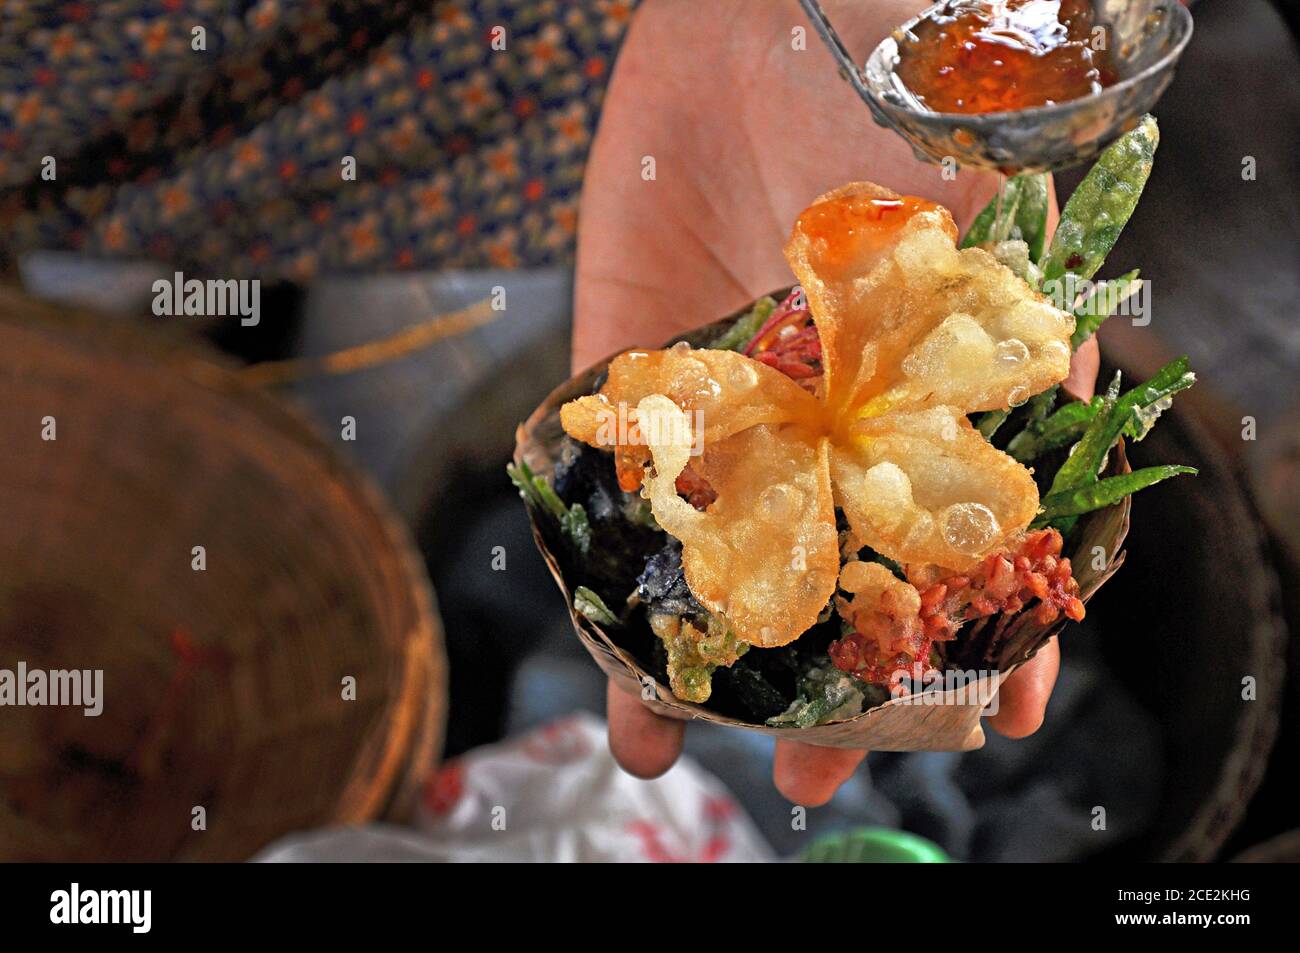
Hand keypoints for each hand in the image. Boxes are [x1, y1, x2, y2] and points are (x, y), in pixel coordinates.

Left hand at [574, 0, 1099, 804]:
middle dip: (827, 688)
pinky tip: (612, 675)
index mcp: (916, 408)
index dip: (983, 643)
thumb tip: (1060, 452)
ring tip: (689, 755)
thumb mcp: (978, 234)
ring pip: (714, 570)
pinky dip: (604, 590)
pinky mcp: (626, 388)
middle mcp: (822, 428)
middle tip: (819, 774)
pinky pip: (610, 505)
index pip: (963, 554)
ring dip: (704, 671)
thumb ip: (1014, 349)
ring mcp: (722, 414)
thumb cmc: (888, 106)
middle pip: (828, 588)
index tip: (987, 722)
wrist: (754, 26)